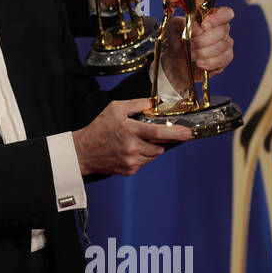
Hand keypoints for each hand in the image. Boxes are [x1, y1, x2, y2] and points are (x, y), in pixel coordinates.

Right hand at [72, 98, 190, 176]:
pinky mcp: (129, 170)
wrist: (83, 151)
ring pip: (153, 156)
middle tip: (149, 136)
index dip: (176, 133)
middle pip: (159, 147)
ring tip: (134, 142)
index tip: (188, 133)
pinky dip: (140, 157)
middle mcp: (131, 147)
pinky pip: (144, 163)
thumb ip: (136, 104)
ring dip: (150, 149)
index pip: (158, 132)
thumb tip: (154, 102)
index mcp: (129, 129)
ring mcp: (130, 161)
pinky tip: (128, 151)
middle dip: (159, 141)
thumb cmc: (99, 128)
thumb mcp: (115, 108)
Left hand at [161, 5, 235, 90]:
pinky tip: (199, 63)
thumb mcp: (174, 30)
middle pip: (222, 31)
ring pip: (222, 46)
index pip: (225, 13)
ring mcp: (225, 44)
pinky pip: (223, 59)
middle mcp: (221, 29)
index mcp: (210, 17)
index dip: (218, 18)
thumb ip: (182, 24)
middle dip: (203, 40)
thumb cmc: (177, 43)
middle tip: (190, 45)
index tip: (204, 25)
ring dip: (203, 52)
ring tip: (191, 55)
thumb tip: (197, 27)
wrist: (175, 63)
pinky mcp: (225, 59)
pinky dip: (209, 62)